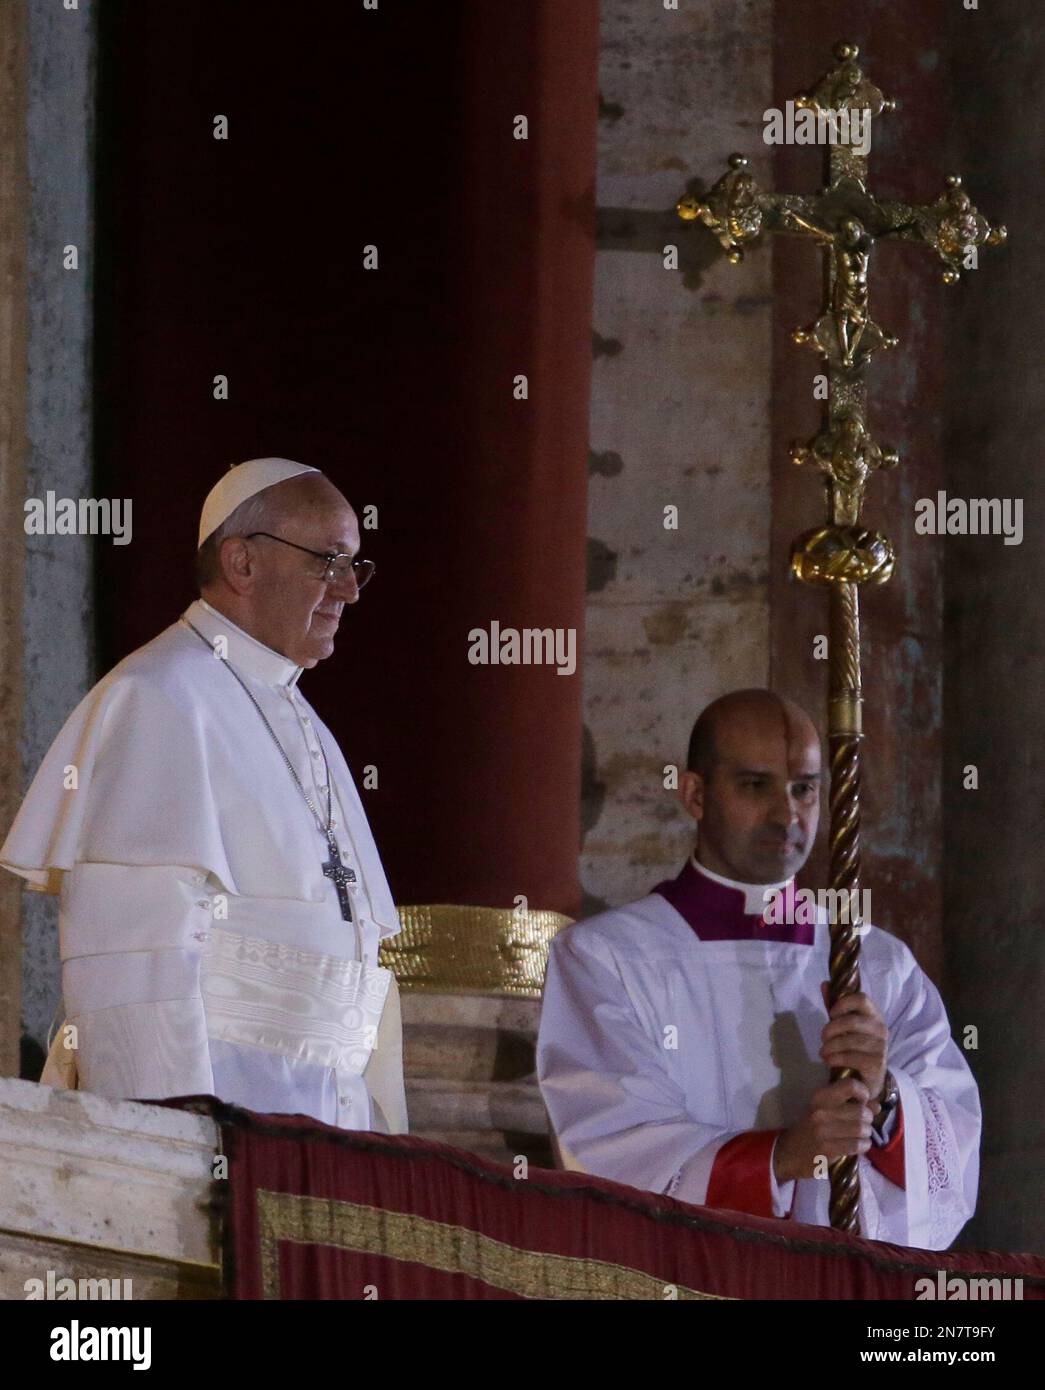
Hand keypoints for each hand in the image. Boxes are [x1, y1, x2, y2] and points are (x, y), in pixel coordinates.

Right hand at [773, 1077, 879, 1183]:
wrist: (787, 1153)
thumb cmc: (808, 1129)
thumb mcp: (824, 1111)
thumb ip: (850, 1105)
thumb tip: (877, 1104)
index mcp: (820, 1097)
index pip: (850, 1086)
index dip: (863, 1093)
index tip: (863, 1101)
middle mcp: (821, 1111)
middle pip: (861, 1110)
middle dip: (868, 1119)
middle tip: (864, 1124)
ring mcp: (824, 1131)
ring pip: (862, 1129)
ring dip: (867, 1134)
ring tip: (861, 1136)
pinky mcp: (828, 1149)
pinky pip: (857, 1145)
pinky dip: (863, 1146)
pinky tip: (859, 1146)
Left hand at [818, 982, 887, 1102]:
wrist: (868, 1079)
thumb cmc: (855, 1047)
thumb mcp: (844, 1025)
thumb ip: (836, 1006)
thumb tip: (825, 983)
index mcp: (874, 1015)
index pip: (861, 999)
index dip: (843, 1003)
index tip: (831, 1013)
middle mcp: (881, 1029)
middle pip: (851, 1021)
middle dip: (831, 1029)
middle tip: (823, 1038)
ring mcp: (881, 1047)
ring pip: (849, 1040)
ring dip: (831, 1046)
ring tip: (823, 1052)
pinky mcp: (876, 1064)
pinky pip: (851, 1057)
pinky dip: (835, 1058)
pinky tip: (829, 1060)